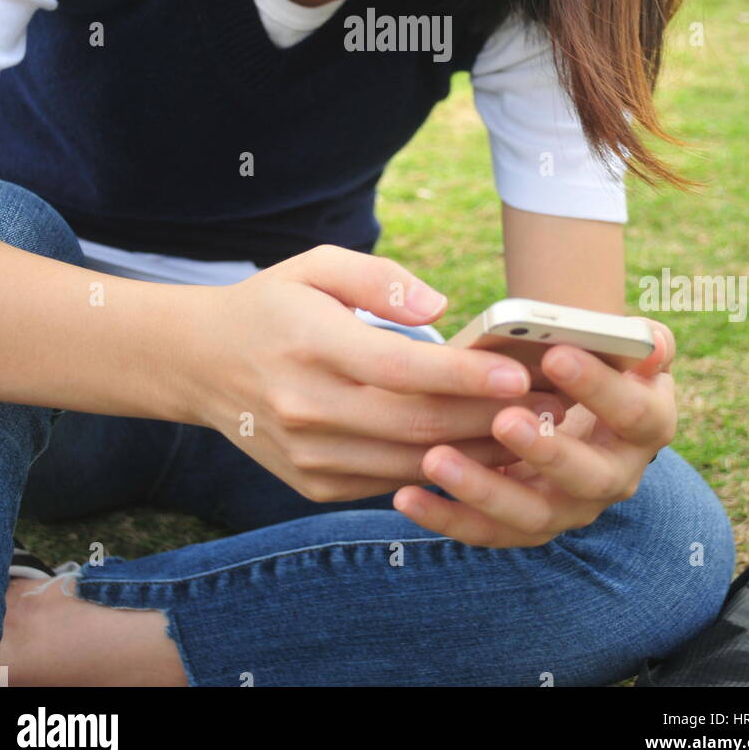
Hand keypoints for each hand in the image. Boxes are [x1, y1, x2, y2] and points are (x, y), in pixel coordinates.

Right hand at [182, 246, 571, 501]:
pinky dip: (440, 472)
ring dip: (477, 454)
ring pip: (410, 464)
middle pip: (416, 425)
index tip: (517, 370)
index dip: (464, 374)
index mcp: (309, 344)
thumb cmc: (272, 304)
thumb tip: (441, 309)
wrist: (200, 363)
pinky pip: (390, 482)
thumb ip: (380, 279)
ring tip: (533, 434)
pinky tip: (484, 455)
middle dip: (489, 419)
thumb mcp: (316, 265)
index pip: (401, 369)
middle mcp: (305, 406)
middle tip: (548, 407)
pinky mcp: (313, 484)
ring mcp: (308, 454)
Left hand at [393, 319, 676, 546]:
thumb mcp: (622, 343)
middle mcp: (616, 476)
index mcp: (648, 423)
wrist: (575, 390)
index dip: (599, 386)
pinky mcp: (527, 525)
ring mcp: (571, 507)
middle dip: (547, 450)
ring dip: (483, 490)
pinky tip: (407, 495)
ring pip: (533, 515)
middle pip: (589, 477)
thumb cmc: (594, 356)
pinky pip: (488, 532)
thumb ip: (633, 339)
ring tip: (436, 458)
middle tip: (504, 420)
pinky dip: (447, 517)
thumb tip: (648, 343)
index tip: (556, 353)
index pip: (633, 412)